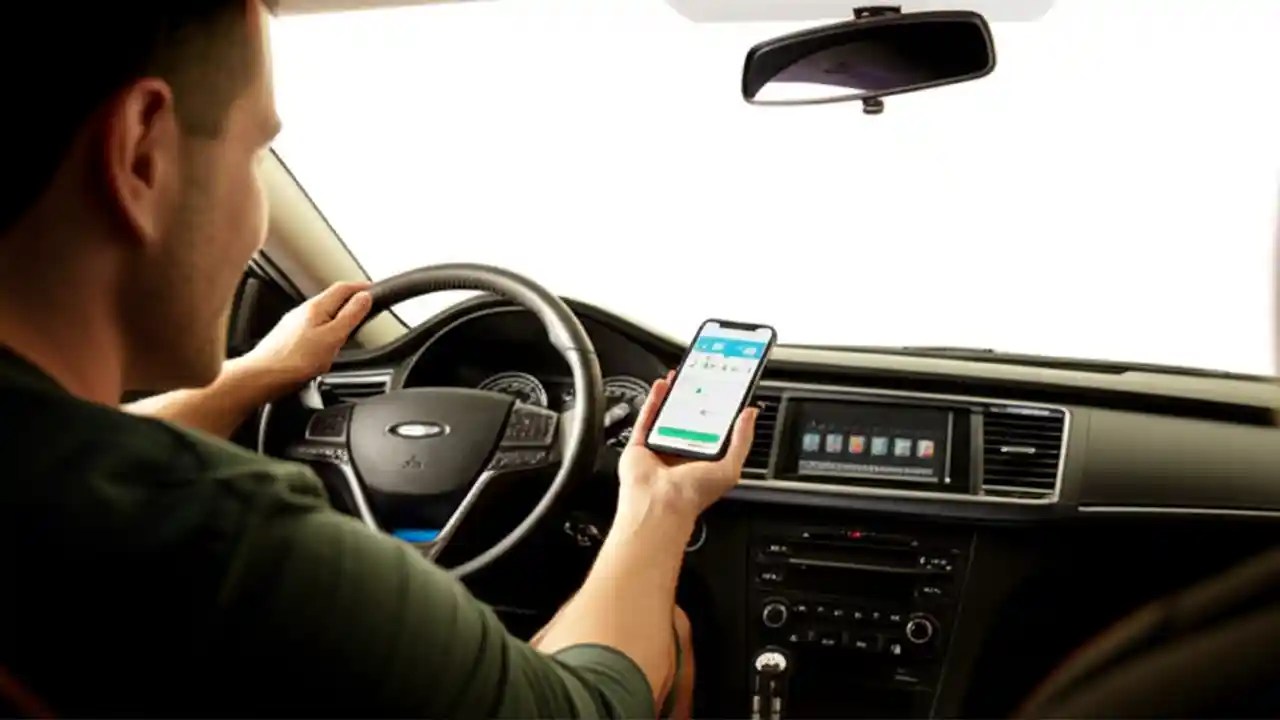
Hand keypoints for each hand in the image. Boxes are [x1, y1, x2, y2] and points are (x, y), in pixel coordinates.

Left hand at [235, 281, 373, 394]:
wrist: (262, 376)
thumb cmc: (294, 361)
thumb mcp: (332, 338)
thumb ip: (350, 316)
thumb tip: (365, 297)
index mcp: (316, 307)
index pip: (343, 287)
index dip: (361, 287)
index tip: (374, 290)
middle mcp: (302, 311)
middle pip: (331, 298)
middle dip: (350, 299)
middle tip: (365, 305)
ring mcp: (293, 324)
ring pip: (322, 313)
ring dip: (338, 313)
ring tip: (350, 322)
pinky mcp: (288, 338)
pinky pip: (313, 326)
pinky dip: (326, 327)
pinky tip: (327, 340)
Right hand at [617, 371, 758, 519]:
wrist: (661, 504)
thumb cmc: (693, 494)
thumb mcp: (730, 467)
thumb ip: (742, 440)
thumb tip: (750, 414)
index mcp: (703, 459)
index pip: (713, 428)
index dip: (718, 409)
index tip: (723, 391)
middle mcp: (681, 453)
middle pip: (687, 418)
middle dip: (693, 398)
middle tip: (700, 379)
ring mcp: (659, 448)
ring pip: (665, 415)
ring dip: (672, 395)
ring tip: (680, 377)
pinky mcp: (640, 445)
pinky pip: (645, 418)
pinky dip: (652, 400)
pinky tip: (661, 385)